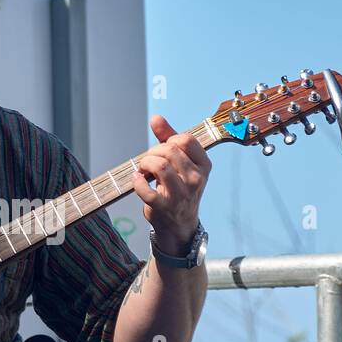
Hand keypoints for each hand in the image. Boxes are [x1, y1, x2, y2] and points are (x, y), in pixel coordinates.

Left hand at [131, 115, 211, 253]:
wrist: (179, 224)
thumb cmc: (178, 188)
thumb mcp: (180, 162)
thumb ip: (168, 138)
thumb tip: (156, 118)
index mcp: (203, 165)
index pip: (186, 139)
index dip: (169, 139)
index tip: (163, 149)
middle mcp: (196, 179)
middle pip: (170, 150)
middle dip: (153, 151)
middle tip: (149, 161)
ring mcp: (181, 194)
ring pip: (160, 165)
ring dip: (145, 163)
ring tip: (143, 169)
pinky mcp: (165, 207)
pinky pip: (146, 190)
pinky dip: (137, 182)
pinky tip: (137, 180)